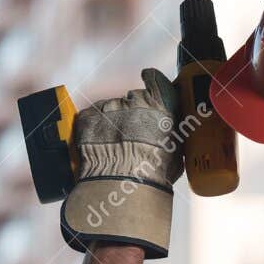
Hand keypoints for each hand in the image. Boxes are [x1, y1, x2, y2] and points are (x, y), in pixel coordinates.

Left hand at [60, 68, 183, 258]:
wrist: (122, 187)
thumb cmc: (153, 175)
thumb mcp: (175, 155)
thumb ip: (173, 135)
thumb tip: (172, 133)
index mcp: (160, 107)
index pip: (156, 80)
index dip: (151, 80)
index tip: (148, 77)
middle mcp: (134, 102)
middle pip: (131, 98)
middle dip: (132, 111)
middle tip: (132, 135)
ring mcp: (109, 108)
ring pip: (110, 108)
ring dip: (112, 121)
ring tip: (114, 146)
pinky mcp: (88, 117)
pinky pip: (92, 116)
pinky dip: (94, 127)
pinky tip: (100, 145)